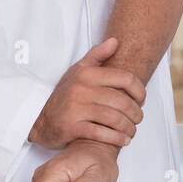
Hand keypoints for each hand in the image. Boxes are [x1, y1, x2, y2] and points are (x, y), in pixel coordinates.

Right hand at [28, 37, 145, 150]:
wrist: (41, 119)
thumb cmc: (65, 95)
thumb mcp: (78, 71)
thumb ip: (97, 55)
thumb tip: (115, 41)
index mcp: (87, 74)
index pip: (125, 79)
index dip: (139, 90)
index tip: (141, 100)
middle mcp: (80, 90)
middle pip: (122, 101)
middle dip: (136, 113)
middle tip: (138, 119)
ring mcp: (75, 109)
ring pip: (114, 119)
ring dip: (128, 128)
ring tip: (132, 131)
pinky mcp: (71, 128)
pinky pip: (101, 134)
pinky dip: (116, 139)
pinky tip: (123, 140)